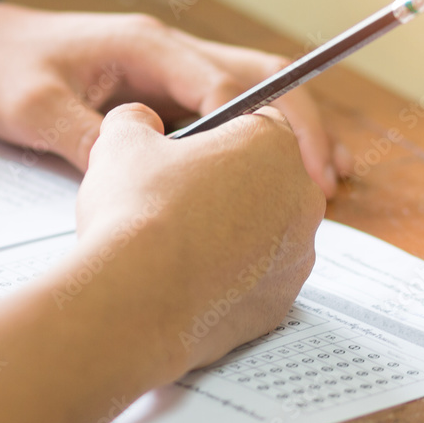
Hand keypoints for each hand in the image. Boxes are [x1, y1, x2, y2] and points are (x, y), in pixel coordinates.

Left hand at [0, 2, 351, 195]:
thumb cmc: (2, 70)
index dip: (263, 128)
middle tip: (325, 178)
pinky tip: (279, 167)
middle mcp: (167, 50)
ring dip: (290, 126)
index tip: (289, 171)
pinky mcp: (160, 88)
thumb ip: (88, 141)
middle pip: (258, 75)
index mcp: (146, 47)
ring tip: (330, 174)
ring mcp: (167, 67)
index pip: (224, 82)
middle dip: (298, 123)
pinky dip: (259, 134)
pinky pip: (225, 106)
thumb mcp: (35, 109)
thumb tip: (146, 180)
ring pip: (251, 88)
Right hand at [73, 103, 325, 371]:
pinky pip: (257, 280)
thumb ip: (137, 120)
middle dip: (229, 185)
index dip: (216, 137)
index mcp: (272, 144)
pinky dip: (230, 277)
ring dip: (232, 232)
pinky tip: (189, 280)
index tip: (186, 153)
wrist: (136, 300)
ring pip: (264, 232)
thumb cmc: (137, 211)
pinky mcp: (281, 302)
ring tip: (179, 244)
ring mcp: (297, 255)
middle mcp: (300, 197)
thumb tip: (140, 121)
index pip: (255, 125)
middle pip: (266, 179)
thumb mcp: (122, 142)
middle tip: (178, 199)